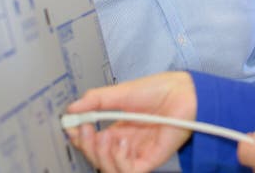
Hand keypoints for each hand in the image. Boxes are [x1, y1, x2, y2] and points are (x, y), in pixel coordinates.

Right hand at [64, 71, 195, 171]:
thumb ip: (97, 100)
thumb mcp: (121, 92)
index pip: (91, 140)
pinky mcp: (149, 161)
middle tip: (83, 129)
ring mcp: (136, 153)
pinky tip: (121, 142)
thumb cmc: (159, 90)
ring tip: (103, 135)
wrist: (184, 93)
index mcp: (118, 127)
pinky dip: (118, 160)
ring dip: (100, 154)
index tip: (70, 124)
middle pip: (96, 156)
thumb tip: (72, 108)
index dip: (79, 136)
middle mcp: (125, 143)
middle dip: (85, 145)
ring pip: (108, 167)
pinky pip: (127, 171)